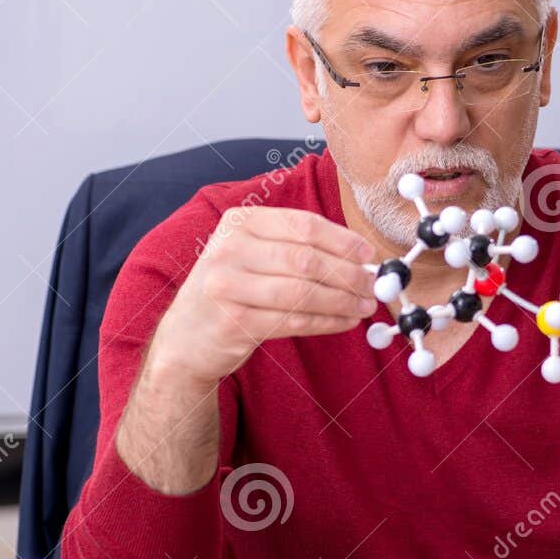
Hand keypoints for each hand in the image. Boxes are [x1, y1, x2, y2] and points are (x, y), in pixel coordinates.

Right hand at [149, 205, 377, 387]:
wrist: (185, 336)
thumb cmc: (232, 291)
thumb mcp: (251, 254)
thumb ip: (295, 247)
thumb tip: (358, 255)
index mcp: (239, 222)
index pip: (302, 225)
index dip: (342, 240)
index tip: (368, 254)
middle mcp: (229, 249)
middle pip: (305, 259)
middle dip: (348, 274)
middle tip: (373, 285)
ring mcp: (228, 286)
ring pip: (302, 292)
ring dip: (342, 300)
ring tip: (365, 305)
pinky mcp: (234, 322)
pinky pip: (293, 321)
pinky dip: (326, 322)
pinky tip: (345, 321)